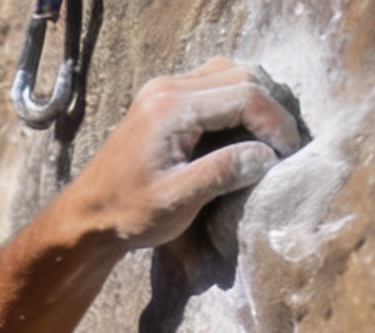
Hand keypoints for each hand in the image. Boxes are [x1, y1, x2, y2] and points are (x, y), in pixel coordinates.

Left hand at [68, 59, 303, 251]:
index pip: (244, 94)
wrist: (87, 217)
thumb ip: (221, 173)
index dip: (274, 123)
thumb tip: (265, 156)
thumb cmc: (127, 214)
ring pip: (229, 74)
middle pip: (241, 76)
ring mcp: (162, 90)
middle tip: (282, 147)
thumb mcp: (177, 201)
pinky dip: (234, 102)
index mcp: (171, 107)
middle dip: (269, 109)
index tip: (287, 155)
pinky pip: (212, 85)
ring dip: (254, 101)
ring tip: (265, 140)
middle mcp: (166, 88)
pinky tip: (240, 133)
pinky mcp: (162, 99)